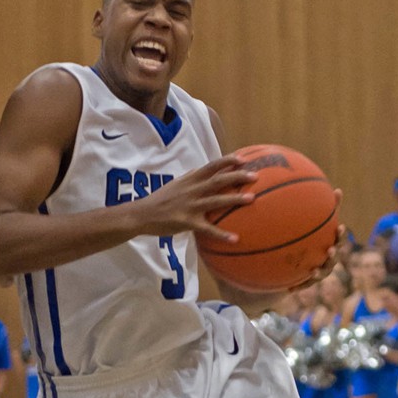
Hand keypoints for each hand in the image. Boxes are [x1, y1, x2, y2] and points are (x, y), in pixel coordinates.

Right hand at [132, 155, 256, 241]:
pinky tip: (235, 239)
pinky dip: (221, 234)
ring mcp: (190, 205)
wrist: (142, 215)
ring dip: (235, 199)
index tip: (244, 158)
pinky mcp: (187, 222)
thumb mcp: (176, 185)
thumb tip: (205, 172)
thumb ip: (191, 179)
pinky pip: (207, 229)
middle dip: (237, 176)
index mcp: (190, 180)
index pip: (211, 166)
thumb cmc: (160, 201)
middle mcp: (192, 190)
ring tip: (252, 199)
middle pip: (218, 180)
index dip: (228, 161)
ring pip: (216, 201)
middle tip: (255, 175)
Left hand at [290, 212, 346, 290]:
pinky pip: (303, 285)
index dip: (339, 235)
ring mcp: (319, 272)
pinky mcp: (306, 283)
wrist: (294, 266)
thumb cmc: (306, 241)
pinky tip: (291, 288)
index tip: (339, 227)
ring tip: (313, 270)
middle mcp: (327, 260)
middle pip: (333, 258)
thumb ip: (321, 210)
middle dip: (333, 255)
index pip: (337, 239)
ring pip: (321, 274)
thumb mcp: (311, 224)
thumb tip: (336, 189)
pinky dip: (299, 286)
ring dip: (319, 273)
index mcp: (329, 245)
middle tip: (330, 250)